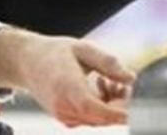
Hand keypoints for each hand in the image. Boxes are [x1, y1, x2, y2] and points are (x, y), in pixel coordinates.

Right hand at [0, 28, 135, 126]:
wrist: (28, 62)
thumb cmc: (55, 52)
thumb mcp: (83, 48)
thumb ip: (108, 63)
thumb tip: (132, 78)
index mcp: (67, 86)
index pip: (96, 108)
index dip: (118, 112)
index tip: (139, 110)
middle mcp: (63, 106)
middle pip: (103, 117)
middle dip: (121, 103)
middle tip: (122, 81)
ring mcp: (63, 115)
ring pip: (99, 119)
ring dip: (112, 104)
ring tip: (106, 79)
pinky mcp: (65, 118)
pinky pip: (91, 119)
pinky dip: (101, 107)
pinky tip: (99, 86)